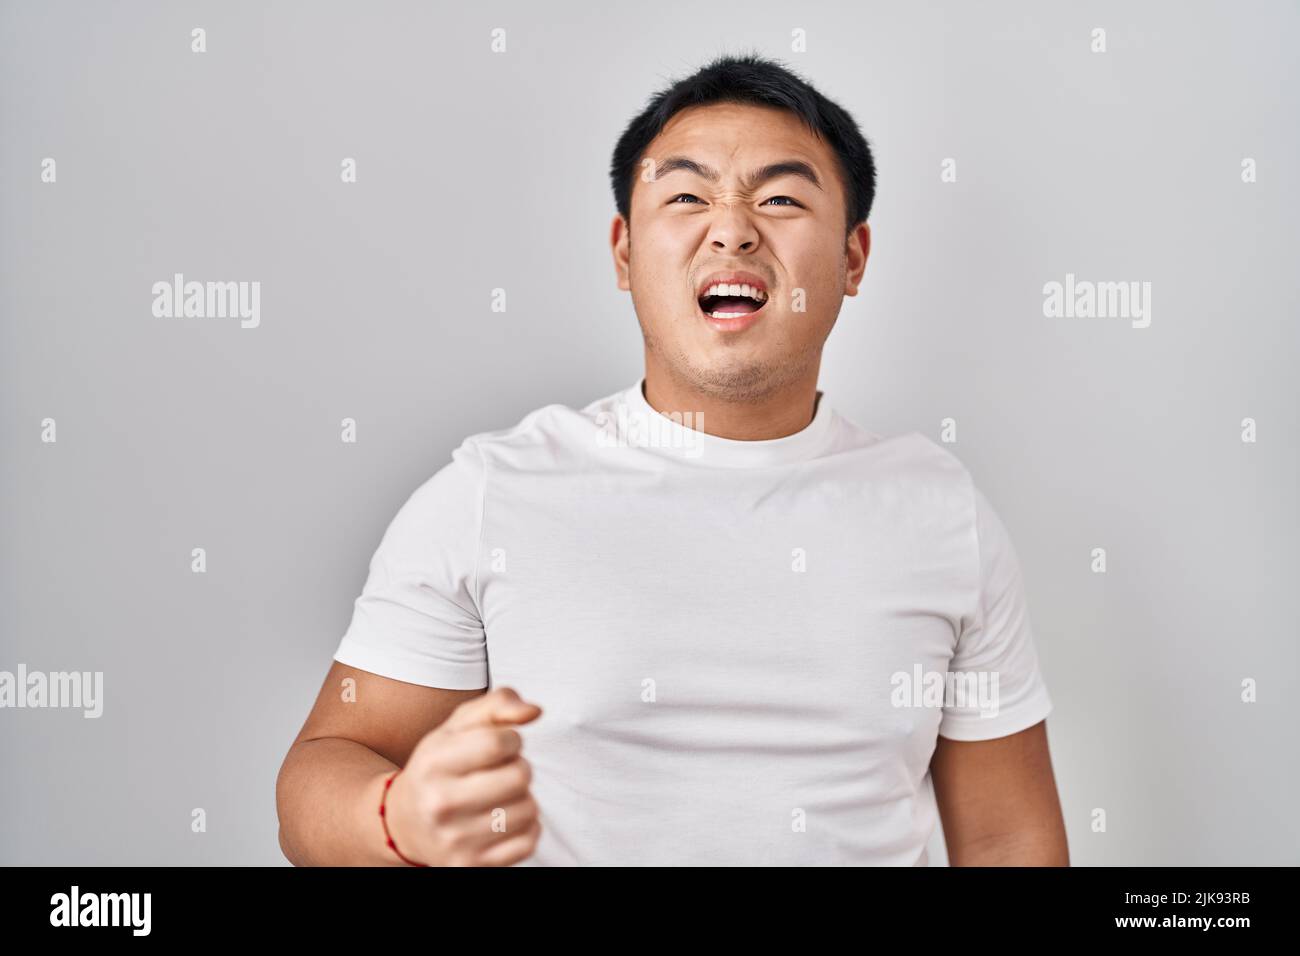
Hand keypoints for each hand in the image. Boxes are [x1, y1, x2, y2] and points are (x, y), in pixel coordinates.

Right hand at [383, 687, 543, 865]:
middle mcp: (440, 804)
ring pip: (529, 809)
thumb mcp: (458, 726)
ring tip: (500, 795)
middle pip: (519, 776)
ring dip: (523, 798)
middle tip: (499, 771)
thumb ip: (498, 704)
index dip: (512, 739)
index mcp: (433, 763)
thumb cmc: (440, 767)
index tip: (501, 744)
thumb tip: (533, 712)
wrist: (405, 822)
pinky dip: (526, 827)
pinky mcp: (471, 865)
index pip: (500, 741)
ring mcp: (456, 840)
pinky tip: (504, 819)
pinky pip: (529, 841)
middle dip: (519, 767)